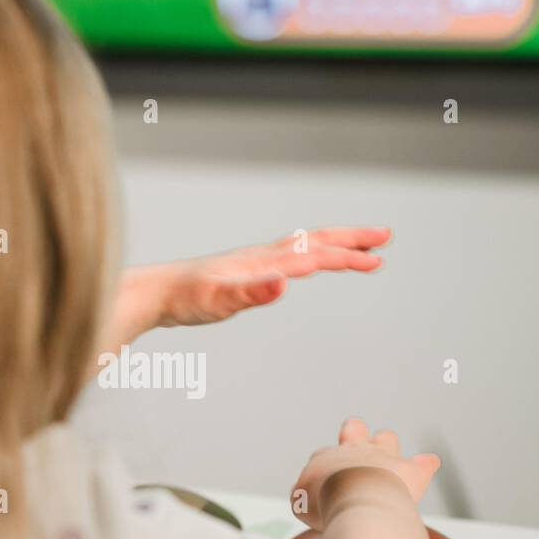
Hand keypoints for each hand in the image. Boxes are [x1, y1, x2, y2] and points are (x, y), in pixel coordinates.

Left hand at [154, 226, 389, 327]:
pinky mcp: (245, 271)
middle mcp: (262, 256)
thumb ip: (251, 293)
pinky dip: (310, 255)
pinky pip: (288, 257)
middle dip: (352, 239)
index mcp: (264, 263)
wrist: (154, 293)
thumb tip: (283, 283)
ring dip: (334, 244)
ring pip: (303, 246)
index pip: (315, 256)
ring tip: (359, 249)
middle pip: (315, 241)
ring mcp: (254, 262)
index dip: (348, 257)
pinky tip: (307, 265)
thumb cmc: (185, 299)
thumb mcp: (219, 301)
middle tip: (385, 237)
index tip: (379, 260)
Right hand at [292, 418, 439, 530]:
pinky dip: (425, 465)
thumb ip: (303, 497)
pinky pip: (424, 464)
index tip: (324, 486)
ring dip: (387, 445)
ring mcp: (383, 457)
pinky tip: (427, 465)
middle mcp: (354, 452)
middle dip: (353, 434)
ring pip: (386, 438)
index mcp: (326, 459)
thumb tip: (305, 501)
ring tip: (389, 461)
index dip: (324, 467)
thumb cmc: (328, 504)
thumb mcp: (300, 502)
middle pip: (352, 430)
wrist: (356, 499)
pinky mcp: (410, 471)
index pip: (322, 456)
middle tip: (353, 445)